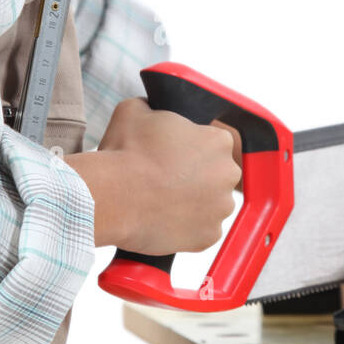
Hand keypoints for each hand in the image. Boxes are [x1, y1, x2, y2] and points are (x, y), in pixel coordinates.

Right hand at [91, 98, 241, 253]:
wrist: (115, 197)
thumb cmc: (125, 153)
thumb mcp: (134, 110)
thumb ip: (152, 107)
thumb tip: (149, 108)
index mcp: (218, 141)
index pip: (211, 142)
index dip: (189, 148)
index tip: (171, 155)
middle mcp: (228, 173)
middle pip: (215, 174)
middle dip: (195, 177)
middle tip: (165, 179)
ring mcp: (221, 208)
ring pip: (210, 204)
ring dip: (192, 203)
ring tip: (161, 201)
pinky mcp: (209, 236)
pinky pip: (201, 231)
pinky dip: (186, 227)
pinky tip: (163, 219)